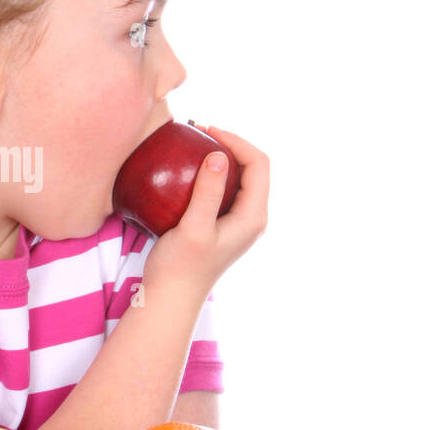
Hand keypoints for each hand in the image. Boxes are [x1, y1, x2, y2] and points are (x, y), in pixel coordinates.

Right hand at [142, 125, 268, 298]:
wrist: (171, 298)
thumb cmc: (181, 267)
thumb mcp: (193, 227)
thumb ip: (207, 192)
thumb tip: (218, 155)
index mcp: (253, 216)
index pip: (258, 164)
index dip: (237, 141)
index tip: (207, 131)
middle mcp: (252, 218)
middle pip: (254, 168)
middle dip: (231, 145)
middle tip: (199, 133)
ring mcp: (239, 222)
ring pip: (241, 178)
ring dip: (222, 158)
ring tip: (196, 145)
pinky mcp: (224, 225)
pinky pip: (226, 190)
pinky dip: (212, 175)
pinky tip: (189, 172)